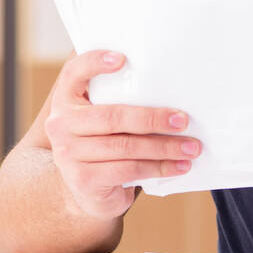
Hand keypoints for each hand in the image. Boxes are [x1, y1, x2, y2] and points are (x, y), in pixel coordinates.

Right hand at [44, 50, 200, 218]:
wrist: (86, 193)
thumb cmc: (105, 146)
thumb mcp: (104, 121)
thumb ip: (119, 101)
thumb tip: (169, 87)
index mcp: (66, 100)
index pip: (74, 73)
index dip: (94, 63)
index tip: (123, 59)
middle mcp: (61, 125)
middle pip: (112, 116)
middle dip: (153, 118)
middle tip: (182, 120)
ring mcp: (68, 154)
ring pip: (125, 146)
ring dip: (164, 147)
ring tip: (191, 147)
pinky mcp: (84, 179)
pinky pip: (129, 169)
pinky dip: (159, 167)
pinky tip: (179, 166)